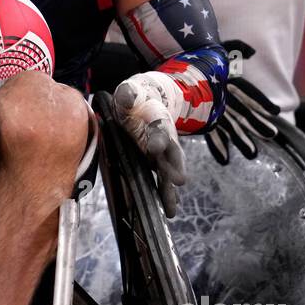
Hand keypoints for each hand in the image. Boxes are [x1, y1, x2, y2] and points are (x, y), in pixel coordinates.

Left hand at [114, 71, 185, 216]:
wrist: (145, 104)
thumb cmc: (135, 99)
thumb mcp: (130, 93)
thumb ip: (128, 94)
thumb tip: (125, 94)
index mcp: (159, 122)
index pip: (160, 131)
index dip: (158, 138)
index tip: (154, 147)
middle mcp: (164, 141)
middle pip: (171, 157)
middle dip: (174, 169)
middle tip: (179, 181)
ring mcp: (161, 155)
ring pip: (168, 174)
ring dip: (169, 191)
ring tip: (171, 210)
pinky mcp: (155, 164)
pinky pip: (161, 181)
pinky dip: (164, 196)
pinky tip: (167, 211)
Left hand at [205, 39, 281, 165]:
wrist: (174, 66)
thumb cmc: (196, 58)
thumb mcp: (216, 50)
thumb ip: (235, 48)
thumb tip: (252, 52)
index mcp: (230, 83)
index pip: (249, 93)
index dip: (262, 102)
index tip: (275, 112)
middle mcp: (226, 98)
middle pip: (243, 113)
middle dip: (256, 125)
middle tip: (270, 135)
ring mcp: (215, 109)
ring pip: (230, 126)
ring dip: (240, 140)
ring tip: (252, 154)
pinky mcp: (202, 118)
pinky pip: (211, 133)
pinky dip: (217, 145)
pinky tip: (224, 159)